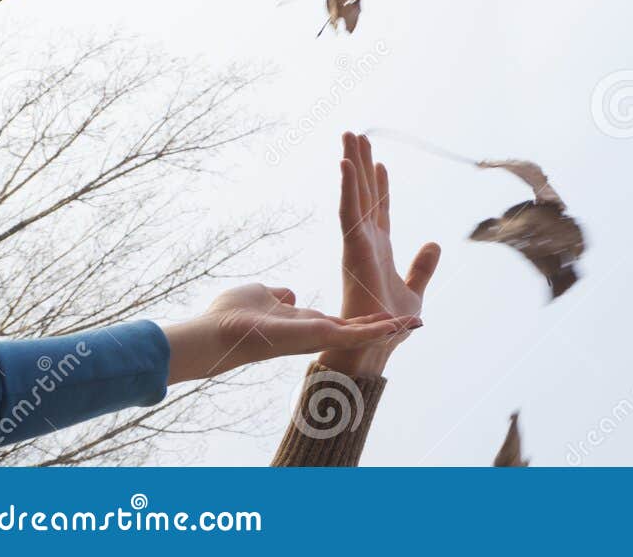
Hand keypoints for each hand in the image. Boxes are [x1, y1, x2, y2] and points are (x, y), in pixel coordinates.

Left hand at [164, 285, 420, 384]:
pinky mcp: (319, 336)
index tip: (388, 315)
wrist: (215, 332)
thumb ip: (279, 295)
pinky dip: (381, 330)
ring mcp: (319, 337)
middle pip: (360, 331)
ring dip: (390, 330)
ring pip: (363, 335)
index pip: (343, 323)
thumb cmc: (229, 315)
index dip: (366, 320)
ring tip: (417, 324)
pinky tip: (401, 325)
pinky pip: (356, 335)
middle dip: (386, 327)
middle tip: (415, 323)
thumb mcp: (263, 294)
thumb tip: (287, 293)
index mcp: (305, 324)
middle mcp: (316, 333)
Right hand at [318, 133, 440, 377]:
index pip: (380, 209)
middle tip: (356, 134)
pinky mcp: (353, 248)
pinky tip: (345, 163)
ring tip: (349, 135)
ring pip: (355, 194)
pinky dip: (348, 187)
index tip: (378, 161)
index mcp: (379, 249)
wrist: (375, 348)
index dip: (379, 185)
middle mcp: (366, 241)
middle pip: (364, 193)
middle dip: (360, 163)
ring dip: (352, 164)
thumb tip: (435, 242)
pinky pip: (349, 211)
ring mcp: (358, 243)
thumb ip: (423, 266)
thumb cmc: (389, 327)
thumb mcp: (415, 290)